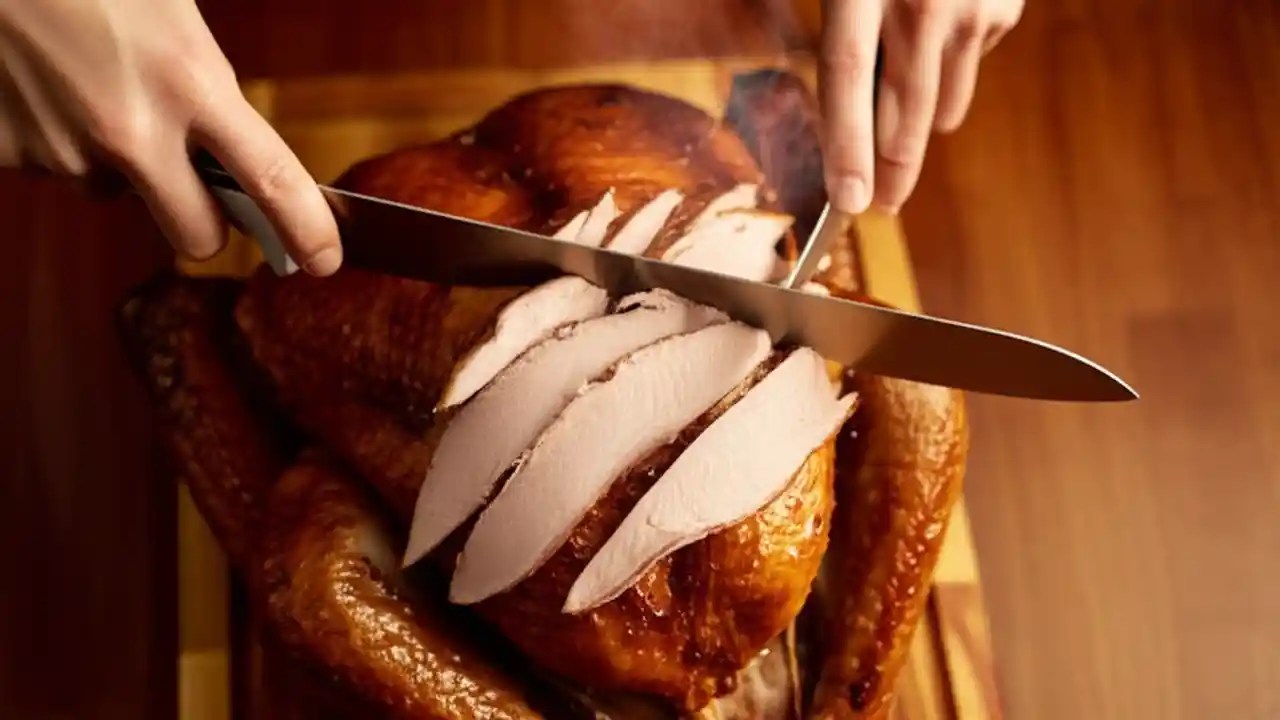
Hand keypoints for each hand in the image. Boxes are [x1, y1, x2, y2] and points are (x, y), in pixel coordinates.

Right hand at [0, 0, 341, 274]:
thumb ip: (207, 85)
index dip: (307, 230)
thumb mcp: (172, 11)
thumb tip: (232, 145)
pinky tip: (46, 86)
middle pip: (197, 236)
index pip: (271, 181)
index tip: (325, 260)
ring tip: (91, 87)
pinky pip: (53, 170)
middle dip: (203, 221)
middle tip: (194, 181)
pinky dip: (56, 140)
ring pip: (117, 194)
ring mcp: (66, 152)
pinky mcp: (11, 156)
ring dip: (118, 163)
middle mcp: (132, 133)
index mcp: (189, 83)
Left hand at [819, 0, 1022, 213]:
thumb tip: (841, 112)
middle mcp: (921, 3)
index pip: (847, 79)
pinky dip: (950, 69)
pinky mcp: (1005, 11)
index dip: (847, 146)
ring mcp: (971, 10)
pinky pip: (970, 69)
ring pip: (945, 109)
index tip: (849, 200)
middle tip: (881, 205)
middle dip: (891, 172)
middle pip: (905, 113)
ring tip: (901, 104)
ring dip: (921, 124)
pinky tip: (938, 31)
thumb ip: (838, 33)